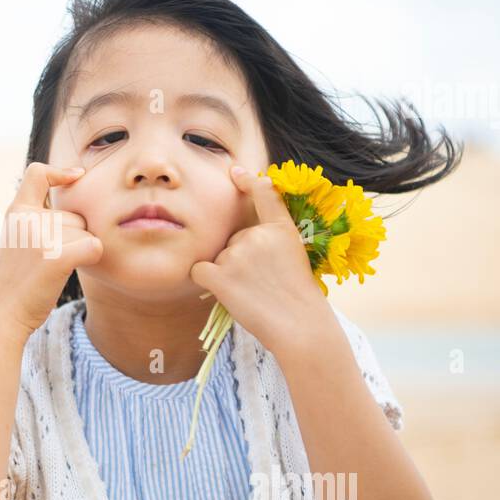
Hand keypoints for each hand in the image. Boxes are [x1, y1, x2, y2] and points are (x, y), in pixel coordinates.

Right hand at [0, 162, 103, 336]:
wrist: (2, 313)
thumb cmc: (15, 281)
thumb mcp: (16, 240)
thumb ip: (37, 221)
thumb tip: (75, 208)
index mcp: (16, 212)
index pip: (37, 173)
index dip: (59, 172)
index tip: (77, 176)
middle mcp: (28, 219)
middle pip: (74, 216)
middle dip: (72, 236)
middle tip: (46, 261)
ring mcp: (42, 237)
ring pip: (86, 233)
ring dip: (79, 251)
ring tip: (50, 270)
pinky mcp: (57, 256)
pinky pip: (94, 246)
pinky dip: (91, 259)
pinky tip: (71, 270)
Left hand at [189, 164, 331, 358]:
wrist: (301, 327)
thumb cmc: (298, 300)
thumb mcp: (294, 258)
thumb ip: (270, 241)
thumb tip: (240, 237)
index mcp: (281, 228)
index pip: (264, 193)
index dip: (248, 180)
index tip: (235, 171)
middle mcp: (257, 234)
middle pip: (232, 239)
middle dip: (239, 259)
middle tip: (262, 284)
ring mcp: (238, 253)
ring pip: (217, 257)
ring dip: (227, 274)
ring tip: (252, 293)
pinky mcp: (220, 274)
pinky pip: (199, 270)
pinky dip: (207, 282)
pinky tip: (227, 294)